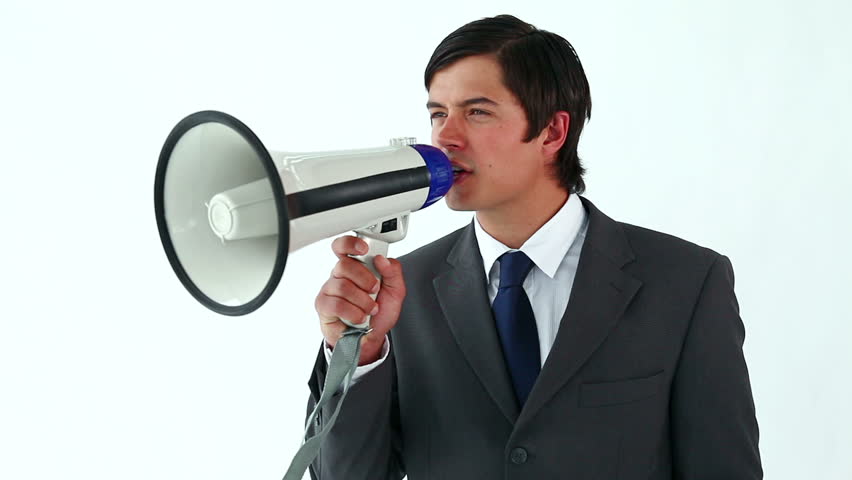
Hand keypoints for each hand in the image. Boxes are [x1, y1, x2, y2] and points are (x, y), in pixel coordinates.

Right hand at [315, 235, 406, 364]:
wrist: (371, 337)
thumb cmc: (379, 312)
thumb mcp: (395, 291)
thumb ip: (393, 272)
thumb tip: (381, 259)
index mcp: (355, 267)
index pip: (343, 247)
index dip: (350, 244)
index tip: (363, 249)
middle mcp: (340, 275)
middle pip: (344, 265)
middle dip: (364, 279)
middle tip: (374, 290)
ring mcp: (330, 290)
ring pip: (342, 286)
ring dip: (362, 300)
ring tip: (370, 309)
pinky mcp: (324, 306)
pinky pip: (336, 304)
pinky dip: (353, 312)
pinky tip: (359, 317)